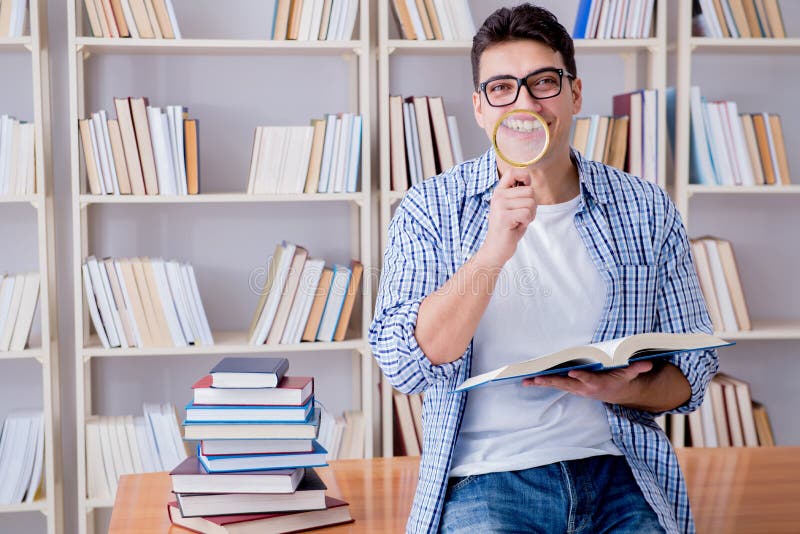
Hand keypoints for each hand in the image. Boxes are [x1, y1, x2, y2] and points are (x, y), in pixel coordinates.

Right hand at [477, 170, 536, 268]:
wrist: (496, 249)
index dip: (525, 177)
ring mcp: (500, 206)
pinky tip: (517, 226)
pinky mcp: (504, 217)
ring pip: (531, 202)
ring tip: (518, 221)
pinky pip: (527, 213)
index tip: (525, 189)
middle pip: (530, 191)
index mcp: (499, 192)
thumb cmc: (508, 229)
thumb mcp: (513, 207)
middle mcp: (498, 196)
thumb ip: (519, 194)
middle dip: (532, 205)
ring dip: (530, 214)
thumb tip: (529, 181)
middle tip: (521, 216)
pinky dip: (526, 221)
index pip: (512, 172)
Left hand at [522, 361, 654, 405]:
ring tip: (525, 380)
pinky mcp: (570, 387)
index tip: (572, 372)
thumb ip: (636, 368)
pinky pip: (554, 384)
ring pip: (556, 384)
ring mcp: (575, 388)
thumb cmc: (620, 380)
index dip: (581, 376)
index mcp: (597, 384)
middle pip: (565, 384)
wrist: (616, 393)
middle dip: (550, 381)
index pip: (588, 379)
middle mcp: (583, 388)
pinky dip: (541, 382)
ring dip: (541, 382)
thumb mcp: (630, 375)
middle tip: (536, 378)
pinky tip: (527, 380)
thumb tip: (648, 363)